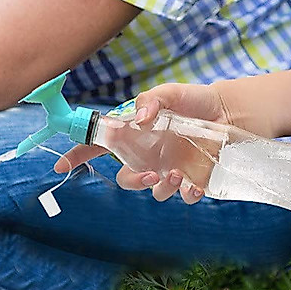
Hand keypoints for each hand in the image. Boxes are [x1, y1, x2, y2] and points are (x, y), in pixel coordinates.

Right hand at [54, 81, 230, 203]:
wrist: (228, 111)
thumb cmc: (194, 100)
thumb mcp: (170, 92)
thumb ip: (152, 100)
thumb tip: (141, 117)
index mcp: (135, 136)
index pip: (99, 147)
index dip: (78, 155)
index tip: (62, 165)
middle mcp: (148, 156)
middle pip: (125, 179)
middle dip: (133, 182)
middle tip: (149, 174)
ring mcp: (168, 170)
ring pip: (154, 192)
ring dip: (162, 188)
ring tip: (178, 173)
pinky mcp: (191, 179)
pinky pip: (183, 196)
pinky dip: (187, 195)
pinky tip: (194, 186)